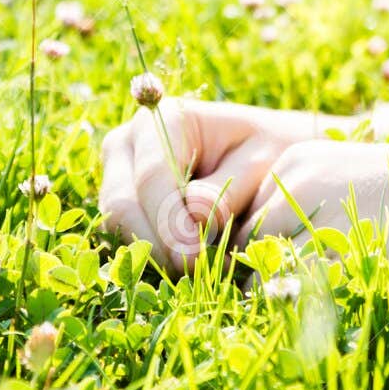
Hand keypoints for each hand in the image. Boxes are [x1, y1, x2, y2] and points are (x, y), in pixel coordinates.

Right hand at [97, 99, 346, 272]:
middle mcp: (131, 142)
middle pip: (121, 203)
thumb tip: (192, 214)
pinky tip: (192, 264)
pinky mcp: (125, 202)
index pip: (151, 176)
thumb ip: (228, 189)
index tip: (196, 257)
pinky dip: (155, 255)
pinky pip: (126, 235)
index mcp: (165, 119)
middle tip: (199, 270)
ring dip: (156, 253)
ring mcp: (120, 173)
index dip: (168, 220)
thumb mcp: (261, 165)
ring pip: (119, 224)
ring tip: (203, 267)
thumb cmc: (270, 154)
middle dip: (157, 244)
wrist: (268, 158)